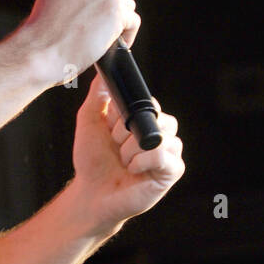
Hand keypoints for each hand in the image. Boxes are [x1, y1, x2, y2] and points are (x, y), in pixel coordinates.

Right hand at [12, 0, 140, 88]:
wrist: (38, 54)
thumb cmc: (41, 33)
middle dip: (112, 2)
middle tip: (98, 22)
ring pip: (127, 3)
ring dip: (118, 20)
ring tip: (101, 36)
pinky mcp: (116, 8)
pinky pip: (133, 21)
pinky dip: (126, 35)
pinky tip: (110, 45)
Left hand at [71, 69, 184, 231]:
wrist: (91, 193)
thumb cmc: (92, 160)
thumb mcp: (90, 120)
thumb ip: (98, 94)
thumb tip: (103, 70)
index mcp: (145, 121)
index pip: (147, 103)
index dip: (125, 114)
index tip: (109, 128)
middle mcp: (161, 134)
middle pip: (154, 117)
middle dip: (124, 132)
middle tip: (115, 148)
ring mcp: (170, 152)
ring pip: (156, 136)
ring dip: (130, 150)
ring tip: (122, 162)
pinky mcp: (173, 171)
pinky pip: (161, 154)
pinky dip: (141, 162)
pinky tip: (132, 171)